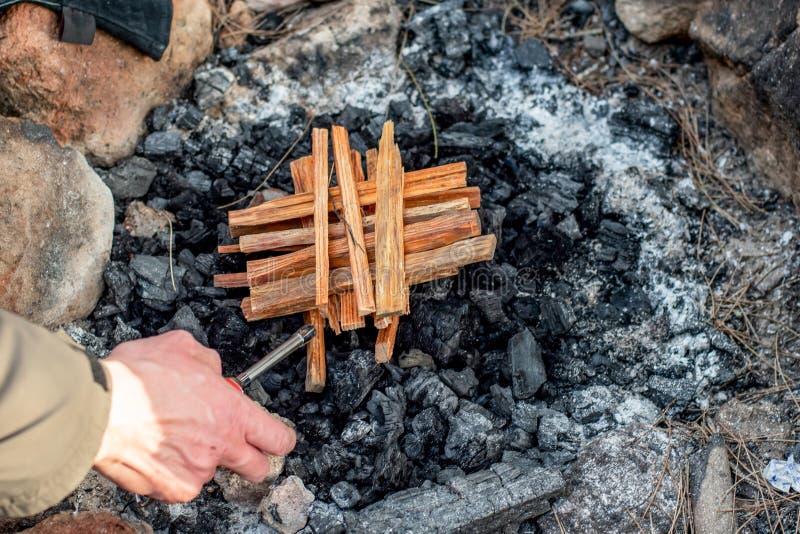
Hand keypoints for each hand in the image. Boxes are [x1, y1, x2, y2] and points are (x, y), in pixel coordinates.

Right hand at [92, 330, 295, 502]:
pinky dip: (171, 471)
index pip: (277, 437)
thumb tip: (213, 369)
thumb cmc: (136, 378)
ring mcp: (196, 473)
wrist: (98, 410)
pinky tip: (155, 449)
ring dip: (199, 459)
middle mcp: (220, 447)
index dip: (279, 439)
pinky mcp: (172, 490)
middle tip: (232, 445)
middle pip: (257, 467)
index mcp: (231, 413)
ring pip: (210, 471)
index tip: (275, 439)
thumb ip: (208, 361)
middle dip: (251, 458)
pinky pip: (181, 483)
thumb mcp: (180, 347)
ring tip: (170, 436)